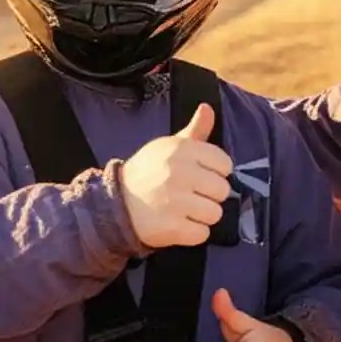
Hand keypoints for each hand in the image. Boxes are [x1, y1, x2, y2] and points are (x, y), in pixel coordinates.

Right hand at [120, 103, 231, 248]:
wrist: (116, 203)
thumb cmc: (149, 171)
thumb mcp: (168, 147)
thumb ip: (194, 131)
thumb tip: (208, 108)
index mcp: (182, 150)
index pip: (224, 164)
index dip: (216, 172)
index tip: (201, 176)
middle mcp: (180, 173)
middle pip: (223, 190)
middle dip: (210, 196)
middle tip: (192, 195)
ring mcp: (176, 201)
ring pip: (215, 214)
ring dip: (203, 216)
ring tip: (185, 210)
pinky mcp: (172, 227)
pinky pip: (202, 234)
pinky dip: (193, 233)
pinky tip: (179, 224)